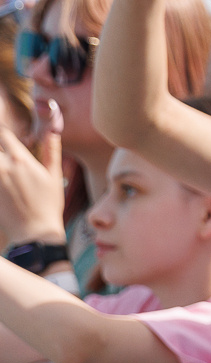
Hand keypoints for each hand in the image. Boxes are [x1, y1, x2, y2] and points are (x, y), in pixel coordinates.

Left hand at [0, 105, 66, 245]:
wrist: (35, 233)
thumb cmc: (48, 205)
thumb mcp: (54, 176)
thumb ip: (51, 150)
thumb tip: (53, 129)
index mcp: (21, 160)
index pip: (4, 134)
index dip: (2, 133)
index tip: (4, 136)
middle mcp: (3, 167)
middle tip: (4, 156)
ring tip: (5, 170)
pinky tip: (2, 183)